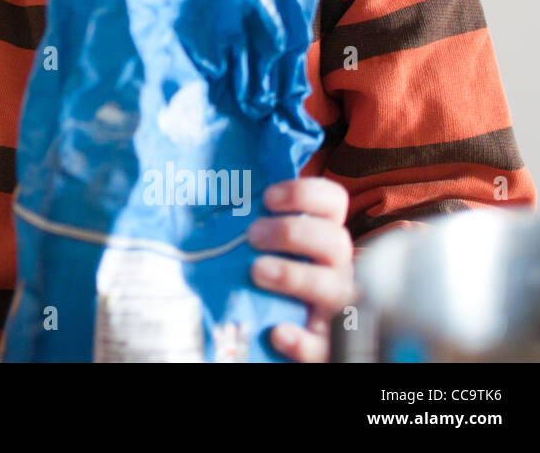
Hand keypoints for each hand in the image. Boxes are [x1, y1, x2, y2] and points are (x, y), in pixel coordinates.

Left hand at [247, 178, 355, 362]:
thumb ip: (249, 226)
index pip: (332, 202)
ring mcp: (336, 307)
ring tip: (257, 272)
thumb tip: (202, 197)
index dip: (305, 194)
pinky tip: (278, 332)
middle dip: (293, 232)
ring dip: (296, 276)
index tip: (267, 198)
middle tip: (252, 236)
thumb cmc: (265, 281)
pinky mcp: (327, 345)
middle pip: (336, 241)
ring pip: (337, 290)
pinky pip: (326, 346)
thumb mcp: (262, 251)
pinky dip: (304, 340)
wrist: (276, 332)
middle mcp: (335, 269)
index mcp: (320, 238)